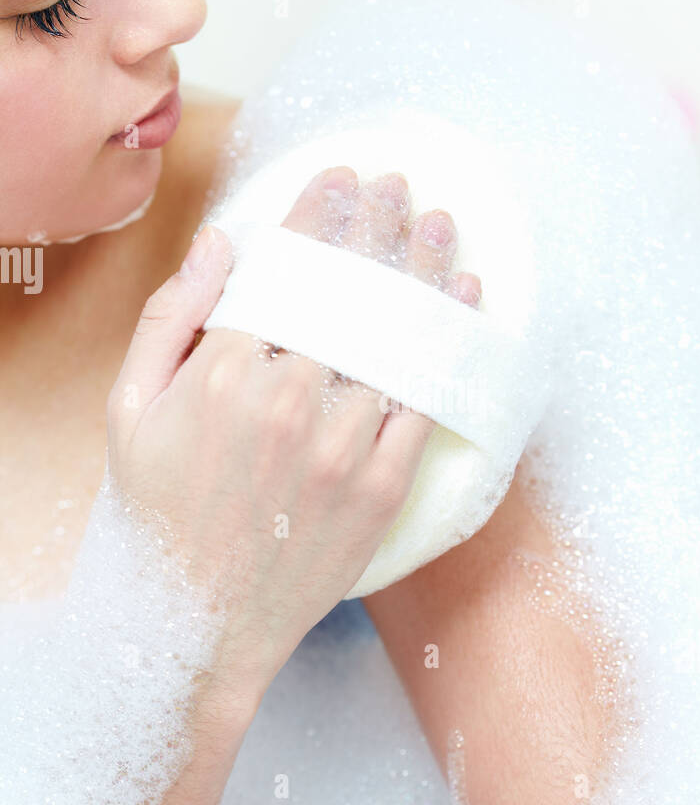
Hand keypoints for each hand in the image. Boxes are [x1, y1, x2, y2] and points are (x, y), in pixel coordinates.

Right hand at [107, 164, 480, 704]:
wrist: (199, 626)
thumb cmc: (156, 515)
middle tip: (402, 186)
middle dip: (381, 226)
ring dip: (425, 273)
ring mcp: (343, 446)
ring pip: (399, 337)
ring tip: (442, 226)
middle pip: (352, 292)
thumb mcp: (129, 410)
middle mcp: (290, 401)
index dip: (320, 213)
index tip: (342, 178)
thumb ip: (171, 318)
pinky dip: (450, 347)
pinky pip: (426, 401)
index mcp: (223, 373)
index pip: (288, 268)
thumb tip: (222, 242)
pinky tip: (466, 304)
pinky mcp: (382, 488)